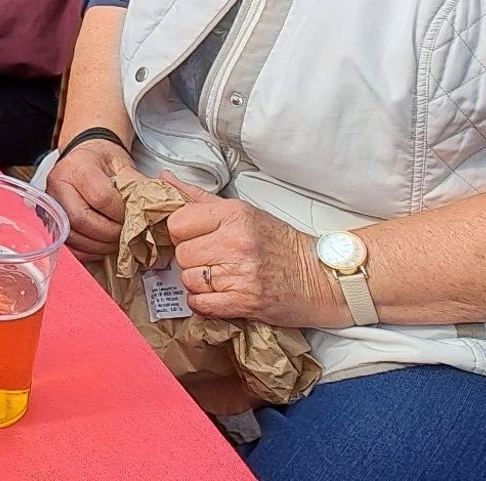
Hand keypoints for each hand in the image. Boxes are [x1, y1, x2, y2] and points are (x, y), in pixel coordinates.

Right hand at [47, 139, 146, 262]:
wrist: (85, 156)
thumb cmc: (102, 160)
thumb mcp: (123, 166)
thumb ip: (137, 186)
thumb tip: (154, 209)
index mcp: (79, 167)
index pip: (101, 198)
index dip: (120, 213)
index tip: (133, 217)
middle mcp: (58, 183)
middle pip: (81, 219)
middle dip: (109, 233)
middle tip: (126, 235)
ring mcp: (51, 203)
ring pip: (72, 235)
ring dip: (98, 246)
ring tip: (115, 242)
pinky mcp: (50, 219)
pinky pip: (66, 244)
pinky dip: (86, 252)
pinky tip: (100, 246)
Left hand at [164, 176, 343, 325]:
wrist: (321, 278)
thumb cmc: (280, 244)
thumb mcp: (243, 212)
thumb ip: (199, 198)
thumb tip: (164, 180)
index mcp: (233, 214)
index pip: (177, 223)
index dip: (181, 234)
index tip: (195, 239)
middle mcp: (235, 241)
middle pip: (182, 253)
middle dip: (191, 260)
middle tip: (211, 261)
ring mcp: (240, 273)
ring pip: (189, 280)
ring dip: (199, 283)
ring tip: (219, 279)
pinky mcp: (246, 302)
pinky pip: (201, 305)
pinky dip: (204, 304)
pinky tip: (218, 297)